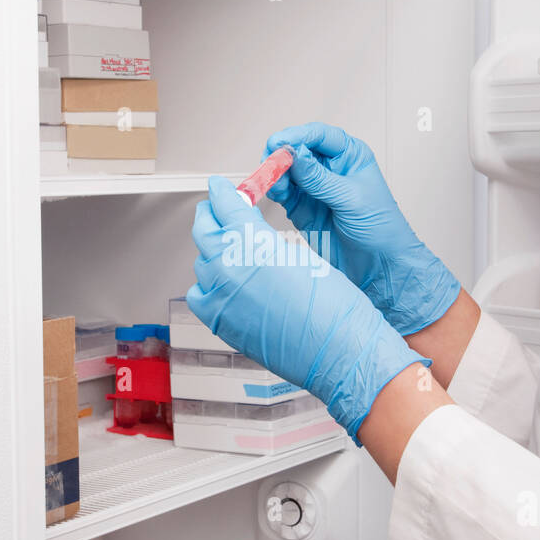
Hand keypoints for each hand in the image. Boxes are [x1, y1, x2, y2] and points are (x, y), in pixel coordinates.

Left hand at [186, 176, 429, 444]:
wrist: (339, 350)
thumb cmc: (334, 307)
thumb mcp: (302, 254)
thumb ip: (265, 239)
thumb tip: (249, 231)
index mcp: (252, 242)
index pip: (224, 204)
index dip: (221, 192)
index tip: (219, 188)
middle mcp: (229, 268)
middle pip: (205, 230)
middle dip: (212, 216)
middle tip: (219, 211)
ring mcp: (221, 297)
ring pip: (203, 263)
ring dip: (213, 253)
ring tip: (231, 251)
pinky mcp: (220, 323)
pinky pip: (201, 296)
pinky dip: (209, 287)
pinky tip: (226, 286)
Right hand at [260, 123, 460, 335]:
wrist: (379, 265)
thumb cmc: (379, 227)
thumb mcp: (350, 198)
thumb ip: (319, 178)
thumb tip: (292, 153)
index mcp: (350, 156)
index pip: (319, 135)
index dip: (297, 135)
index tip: (279, 142)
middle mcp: (330, 168)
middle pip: (298, 150)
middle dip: (281, 154)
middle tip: (269, 162)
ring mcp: (314, 188)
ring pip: (287, 171)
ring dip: (276, 173)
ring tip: (273, 182)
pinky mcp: (302, 208)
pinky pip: (284, 192)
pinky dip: (275, 190)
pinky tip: (274, 192)